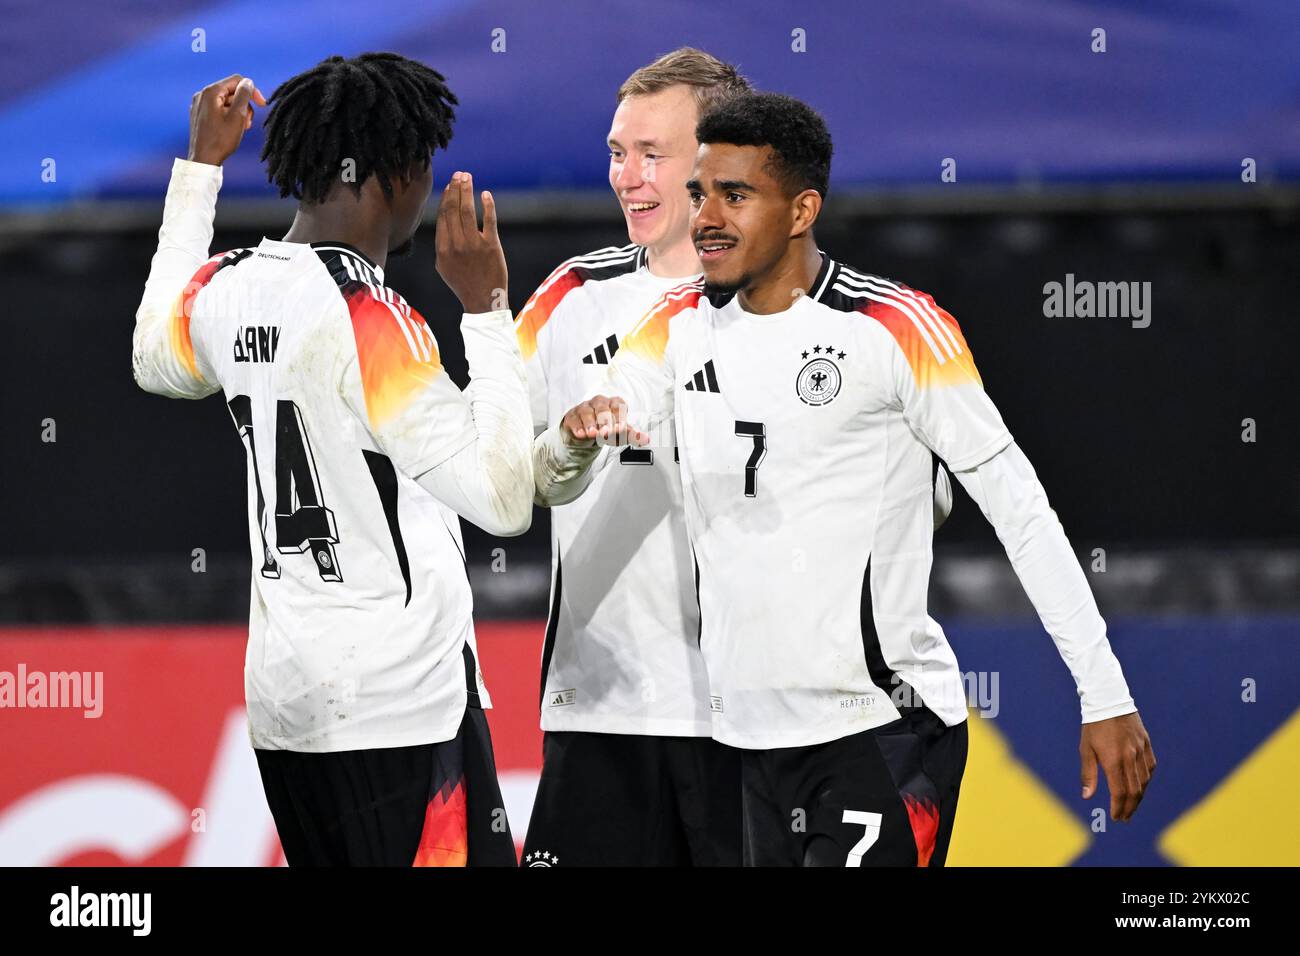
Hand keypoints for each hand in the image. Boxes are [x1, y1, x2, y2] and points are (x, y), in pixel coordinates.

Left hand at [188, 74, 266, 166]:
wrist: (203, 159)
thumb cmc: (220, 140)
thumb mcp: (238, 116)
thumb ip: (244, 96)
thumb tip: (248, 82)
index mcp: (210, 92)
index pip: (236, 80)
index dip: (252, 91)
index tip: (262, 105)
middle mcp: (202, 95)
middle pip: (231, 91)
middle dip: (244, 104)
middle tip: (249, 122)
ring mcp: (199, 104)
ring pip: (226, 101)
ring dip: (238, 112)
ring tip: (241, 127)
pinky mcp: (199, 114)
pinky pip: (219, 108)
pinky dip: (229, 115)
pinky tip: (232, 128)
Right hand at [435, 171, 507, 313]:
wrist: (483, 301)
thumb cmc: (463, 283)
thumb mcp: (444, 266)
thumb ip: (442, 244)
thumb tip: (443, 220)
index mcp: (443, 248)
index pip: (443, 216)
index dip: (446, 197)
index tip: (450, 185)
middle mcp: (456, 244)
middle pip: (453, 209)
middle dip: (455, 188)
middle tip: (459, 174)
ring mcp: (474, 245)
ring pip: (468, 211)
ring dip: (467, 190)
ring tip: (467, 177)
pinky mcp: (492, 246)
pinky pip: (489, 220)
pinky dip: (487, 205)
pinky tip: (486, 194)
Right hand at [559, 395, 649, 447]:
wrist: (585, 434)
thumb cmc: (605, 430)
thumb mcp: (620, 434)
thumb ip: (632, 436)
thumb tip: (646, 439)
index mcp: (613, 404)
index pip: (618, 406)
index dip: (619, 416)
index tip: (621, 427)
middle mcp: (599, 403)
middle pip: (602, 407)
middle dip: (605, 420)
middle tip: (606, 432)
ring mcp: (584, 408)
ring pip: (587, 412)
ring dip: (590, 424)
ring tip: (593, 434)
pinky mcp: (572, 416)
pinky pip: (574, 419)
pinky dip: (577, 427)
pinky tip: (581, 434)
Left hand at [1080, 711, 1155, 821]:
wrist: (1109, 700)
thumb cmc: (1093, 725)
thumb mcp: (1086, 748)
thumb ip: (1088, 773)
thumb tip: (1087, 796)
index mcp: (1113, 760)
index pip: (1119, 791)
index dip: (1118, 807)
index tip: (1115, 817)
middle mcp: (1130, 757)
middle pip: (1134, 790)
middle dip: (1129, 807)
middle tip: (1124, 818)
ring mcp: (1141, 750)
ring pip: (1144, 781)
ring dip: (1139, 797)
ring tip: (1131, 806)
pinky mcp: (1146, 744)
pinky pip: (1150, 767)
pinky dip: (1146, 780)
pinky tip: (1141, 786)